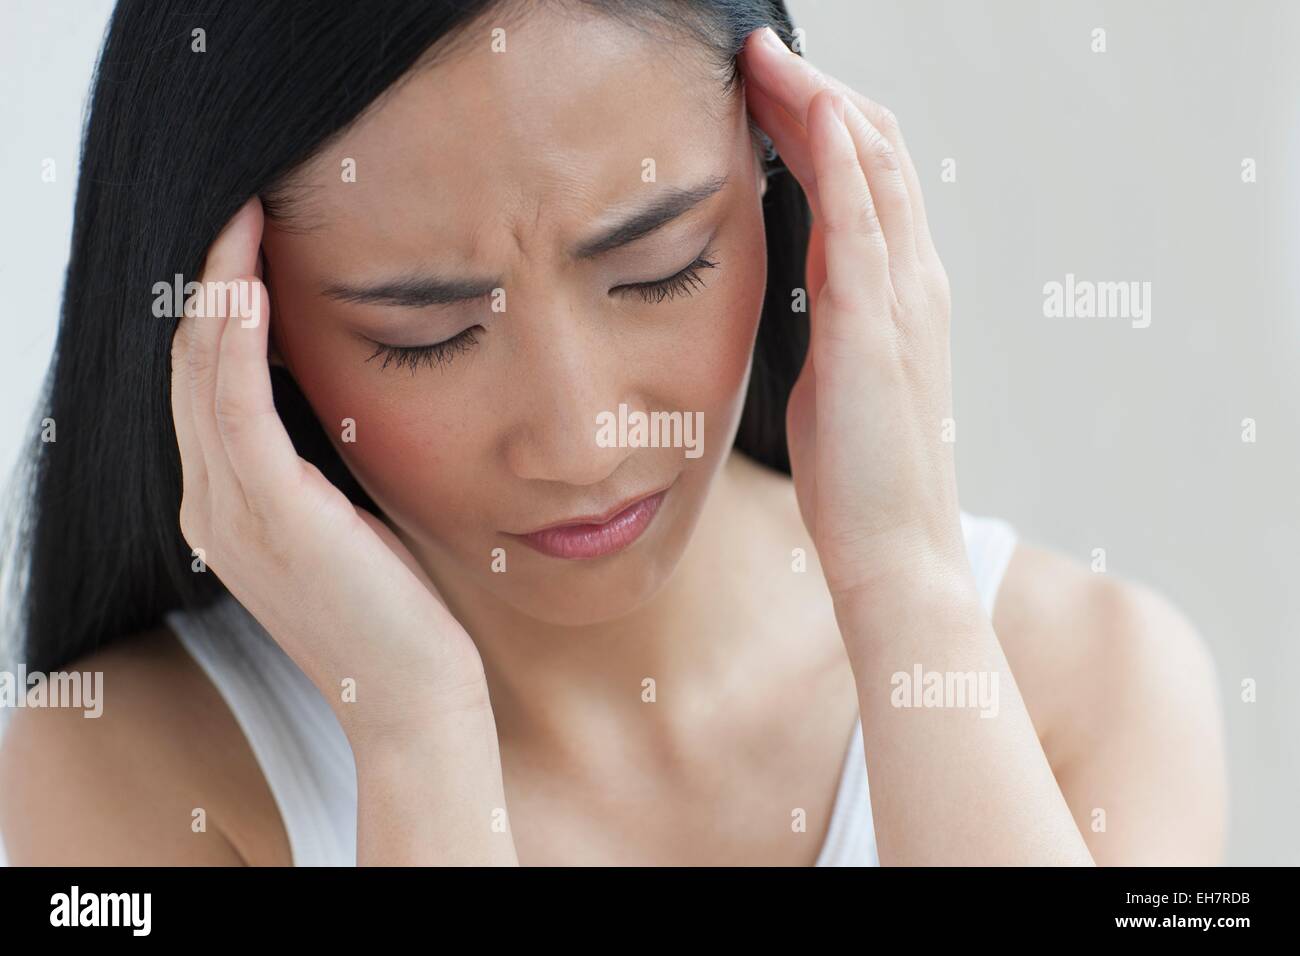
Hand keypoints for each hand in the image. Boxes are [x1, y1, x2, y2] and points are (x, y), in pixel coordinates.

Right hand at [169, 197, 489, 743]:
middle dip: (212, 277)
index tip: (254, 237)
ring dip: (218, 284)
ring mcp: (230, 515)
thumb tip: (348, 390)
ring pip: (200, 372)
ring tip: (244, 212)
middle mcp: (211, 507)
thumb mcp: (353, 520)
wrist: (416, 701)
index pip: (208, 384)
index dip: (220, 306)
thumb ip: (327, 462)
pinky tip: (251, 278)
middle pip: (189, 365)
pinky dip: (235, 335)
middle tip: (244, 202)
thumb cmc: (402, 609)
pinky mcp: (270, 516)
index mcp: (230, 508)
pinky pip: (233, 404)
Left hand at [740, 27, 974, 609]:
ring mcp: (902, 300)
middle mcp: (912, 281)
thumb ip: (830, 316)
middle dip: (814, 92)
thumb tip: (801, 277)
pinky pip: (864, 222)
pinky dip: (841, 158)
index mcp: (896, 293)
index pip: (865, 178)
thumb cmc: (858, 475)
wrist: (894, 551)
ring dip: (819, 101)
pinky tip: (811, 109)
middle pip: (874, 152)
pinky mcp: (876, 329)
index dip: (818, 123)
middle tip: (754, 56)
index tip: (761, 90)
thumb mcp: (836, 375)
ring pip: (873, 168)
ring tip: (765, 60)